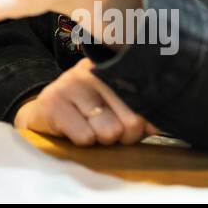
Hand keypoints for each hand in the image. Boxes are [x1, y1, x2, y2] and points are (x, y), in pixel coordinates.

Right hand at [14, 58, 160, 145]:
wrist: (46, 110)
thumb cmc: (89, 109)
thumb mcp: (116, 103)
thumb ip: (140, 110)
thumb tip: (161, 124)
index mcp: (113, 67)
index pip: (145, 98)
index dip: (145, 121)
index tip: (139, 125)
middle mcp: (92, 70)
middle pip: (131, 121)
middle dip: (123, 136)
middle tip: (110, 129)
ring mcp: (71, 83)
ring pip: (108, 131)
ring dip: (102, 139)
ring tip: (92, 128)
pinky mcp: (53, 102)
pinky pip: (85, 137)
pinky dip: (82, 140)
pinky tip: (74, 128)